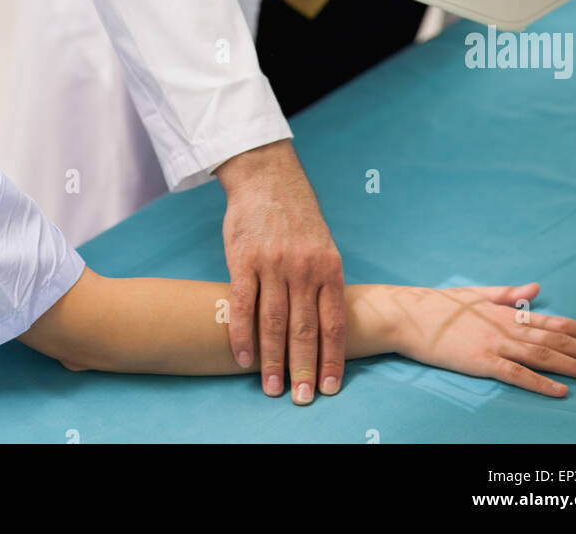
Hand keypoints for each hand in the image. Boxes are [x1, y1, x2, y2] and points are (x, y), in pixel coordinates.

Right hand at [215, 140, 344, 403]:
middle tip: (300, 398)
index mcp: (328, 266)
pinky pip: (243, 305)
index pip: (332, 322)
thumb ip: (323, 281)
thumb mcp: (323, 244)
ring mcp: (273, 264)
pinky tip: (244, 359)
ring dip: (273, 360)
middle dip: (303, 368)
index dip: (331, 358)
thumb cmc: (297, 215)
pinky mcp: (243, 260)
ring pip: (273, 323)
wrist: (267, 178)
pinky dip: (243, 335)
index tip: (328, 387)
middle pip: (304, 329)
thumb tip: (325, 326)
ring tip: (272, 388)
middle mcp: (303, 268)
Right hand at [377, 281, 575, 396]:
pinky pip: (516, 374)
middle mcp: (506, 326)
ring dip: (574, 366)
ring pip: (543, 356)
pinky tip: (559, 390)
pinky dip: (540, 383)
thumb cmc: (440, 306)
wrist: (408, 315)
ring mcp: (494, 343)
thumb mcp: (477, 294)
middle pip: (556, 339)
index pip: (554, 321)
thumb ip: (508, 294)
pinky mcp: (481, 361)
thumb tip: (535, 287)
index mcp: (507, 311)